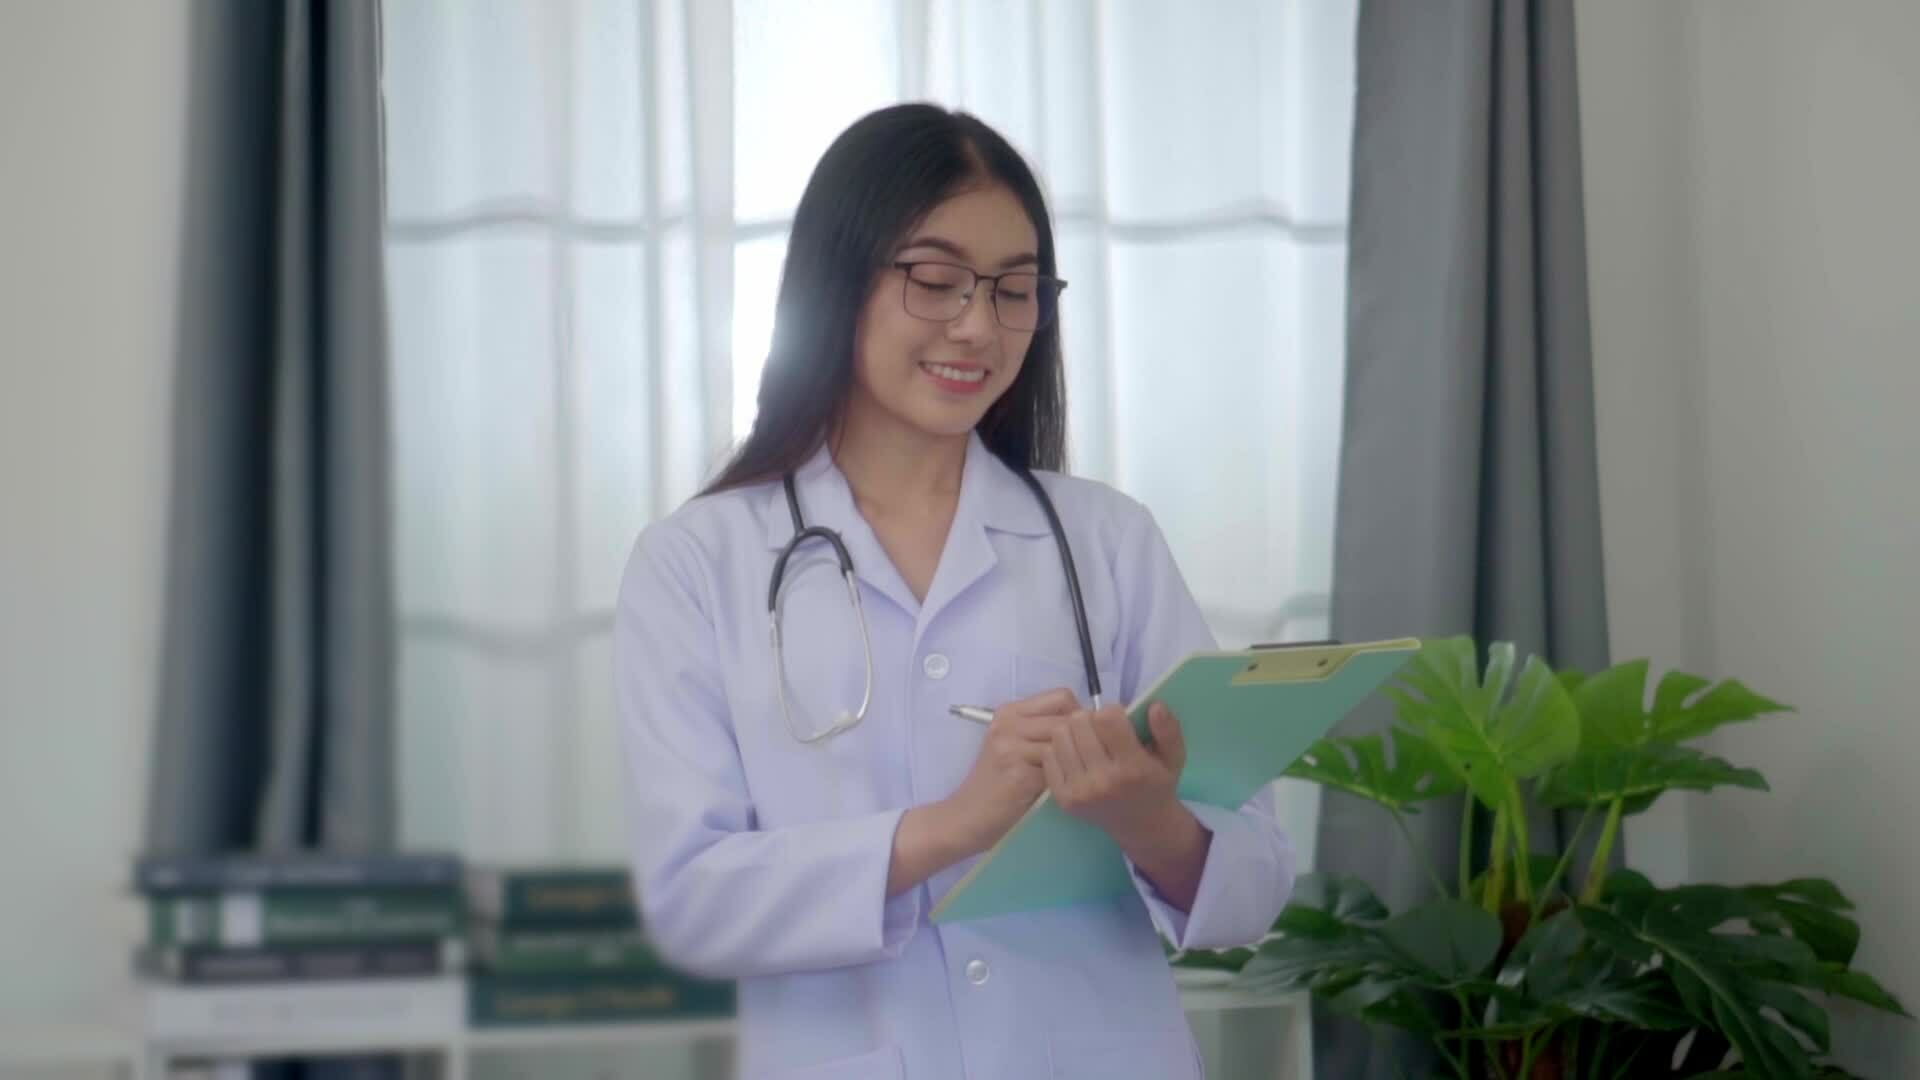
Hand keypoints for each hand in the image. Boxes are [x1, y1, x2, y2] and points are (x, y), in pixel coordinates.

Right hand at [939, 688, 1080, 854]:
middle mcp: (1007, 723)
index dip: (1080, 715)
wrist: (967, 817)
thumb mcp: (1016, 747)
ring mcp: (1010, 747)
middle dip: (1083, 739)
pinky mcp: (1018, 773)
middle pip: (1067, 717)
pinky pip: (1058, 769)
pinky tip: (1057, 790)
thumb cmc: (998, 785)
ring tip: (1070, 776)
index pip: (1062, 697)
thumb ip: (1043, 730)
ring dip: (1073, 760)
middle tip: (1085, 760)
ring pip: (1064, 742)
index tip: (1083, 738)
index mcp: (1009, 712)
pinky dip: (1063, 780)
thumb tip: (1091, 723)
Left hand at [1043, 701, 1191, 853]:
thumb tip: (1154, 705)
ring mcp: (1080, 791)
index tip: (1118, 721)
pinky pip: (1049, 755)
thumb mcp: (1174, 757)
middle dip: (1090, 719)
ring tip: (1088, 742)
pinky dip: (1060, 749)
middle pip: (1079, 722)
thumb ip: (1168, 730)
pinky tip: (1076, 756)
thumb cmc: (1157, 785)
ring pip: (1060, 735)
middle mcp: (1104, 781)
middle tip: (1101, 731)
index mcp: (1133, 768)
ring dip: (1073, 731)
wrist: (1141, 827)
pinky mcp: (1063, 799)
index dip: (1112, 712)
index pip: (1107, 718)